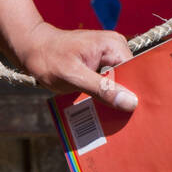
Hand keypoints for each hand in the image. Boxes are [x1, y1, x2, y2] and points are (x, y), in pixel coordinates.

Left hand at [15, 21, 137, 111]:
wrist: (31, 48)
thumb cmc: (49, 59)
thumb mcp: (74, 77)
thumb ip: (102, 89)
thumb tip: (131, 102)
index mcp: (113, 45)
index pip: (136, 72)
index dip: (138, 93)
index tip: (141, 117)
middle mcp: (114, 47)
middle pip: (130, 78)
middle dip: (127, 99)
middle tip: (130, 126)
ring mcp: (107, 55)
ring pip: (120, 83)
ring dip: (117, 100)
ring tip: (119, 123)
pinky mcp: (99, 64)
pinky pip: (109, 82)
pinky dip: (107, 96)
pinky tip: (106, 113)